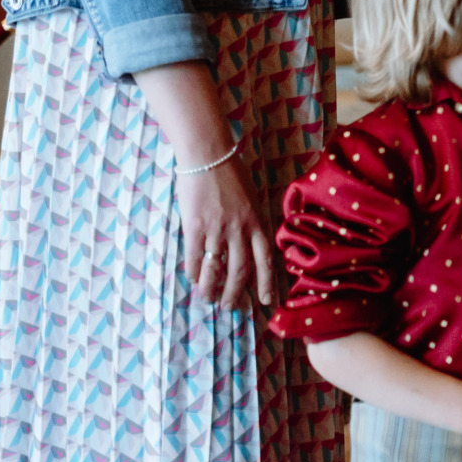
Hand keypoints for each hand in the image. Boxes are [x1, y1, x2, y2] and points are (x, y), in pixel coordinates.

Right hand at [176, 154, 277, 309]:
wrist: (208, 155)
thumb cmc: (231, 174)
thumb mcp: (252, 198)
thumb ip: (253, 222)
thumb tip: (252, 248)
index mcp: (257, 221)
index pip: (265, 259)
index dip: (267, 282)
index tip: (267, 301)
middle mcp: (240, 228)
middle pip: (240, 270)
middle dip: (236, 293)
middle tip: (231, 307)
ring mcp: (217, 228)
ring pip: (216, 269)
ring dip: (212, 289)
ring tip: (209, 299)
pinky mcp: (195, 226)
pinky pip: (195, 257)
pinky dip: (194, 273)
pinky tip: (194, 280)